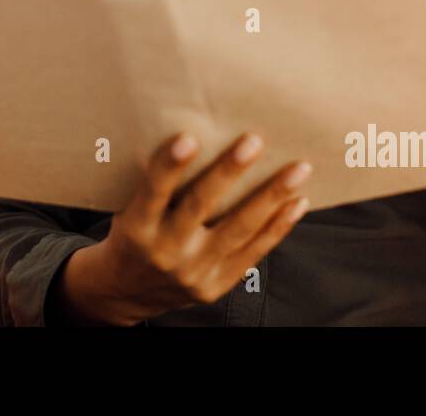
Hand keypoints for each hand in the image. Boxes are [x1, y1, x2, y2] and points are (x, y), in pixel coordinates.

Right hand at [53, 132, 310, 325]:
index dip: (169, 167)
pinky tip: (296, 202)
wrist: (129, 291)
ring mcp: (194, 272)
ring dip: (271, 197)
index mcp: (137, 229)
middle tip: (253, 141)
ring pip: (238, 230)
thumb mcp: (128, 209)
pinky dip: (278, 226)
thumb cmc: (133, 233)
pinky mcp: (217, 285)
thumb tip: (195, 134)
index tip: (187, 138)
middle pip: (200, 207)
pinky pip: (253, 253)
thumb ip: (154, 184)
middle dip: (228, 173)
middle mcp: (165, 251)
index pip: (153, 192)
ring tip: (297, 170)